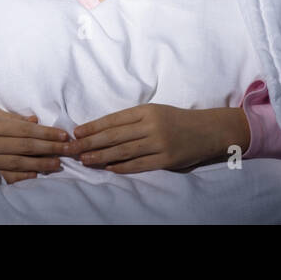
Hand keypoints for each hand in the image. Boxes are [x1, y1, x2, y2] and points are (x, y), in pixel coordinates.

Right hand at [0, 108, 70, 184]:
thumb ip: (12, 118)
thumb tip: (35, 120)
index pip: (26, 129)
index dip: (46, 132)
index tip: (63, 134)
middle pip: (25, 145)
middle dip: (49, 147)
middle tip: (68, 149)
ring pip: (18, 161)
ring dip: (40, 163)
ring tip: (57, 164)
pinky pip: (5, 173)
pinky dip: (21, 175)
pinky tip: (35, 175)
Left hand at [63, 104, 247, 173]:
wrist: (208, 130)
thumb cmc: (177, 120)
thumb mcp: (155, 112)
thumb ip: (133, 120)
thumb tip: (103, 130)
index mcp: (147, 110)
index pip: (114, 119)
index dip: (94, 126)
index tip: (77, 131)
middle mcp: (151, 125)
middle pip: (115, 135)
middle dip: (91, 142)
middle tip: (73, 147)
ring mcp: (159, 143)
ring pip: (124, 151)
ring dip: (102, 156)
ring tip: (85, 160)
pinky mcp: (166, 159)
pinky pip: (140, 164)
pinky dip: (123, 167)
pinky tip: (109, 169)